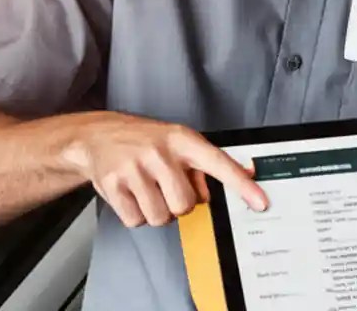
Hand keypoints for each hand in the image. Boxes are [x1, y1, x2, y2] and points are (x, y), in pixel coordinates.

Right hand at [63, 113, 268, 227]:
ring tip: (147, 189)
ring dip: (157, 211)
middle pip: (186, 205)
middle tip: (166, 187)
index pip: (219, 163)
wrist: (96, 136)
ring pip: (161, 218)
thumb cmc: (144, 141)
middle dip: (179, 204)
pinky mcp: (113, 185)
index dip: (241, 185)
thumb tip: (229, 185)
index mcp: (182, 139)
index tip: (260, 202)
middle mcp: (160, 153)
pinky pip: (136, 221)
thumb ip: (202, 166)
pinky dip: (136, 215)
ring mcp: (134, 169)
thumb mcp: (176, 143)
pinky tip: (131, 194)